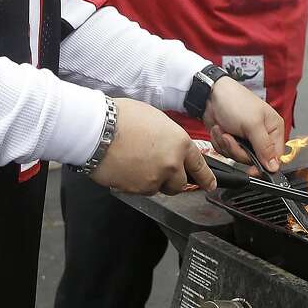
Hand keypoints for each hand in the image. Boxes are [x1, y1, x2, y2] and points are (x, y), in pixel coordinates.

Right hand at [90, 98, 214, 194]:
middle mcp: (171, 164)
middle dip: (172, 179)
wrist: (97, 129)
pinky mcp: (136, 190)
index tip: (209, 184)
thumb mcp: (156, 119)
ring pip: (158, 188)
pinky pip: (141, 191)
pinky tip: (126, 167)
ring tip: (137, 162)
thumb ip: (169, 137)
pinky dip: (136, 183)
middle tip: (158, 168)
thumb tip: (169, 146)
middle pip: (180, 184)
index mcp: (180, 143)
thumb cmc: (122, 117)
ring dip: (152, 180)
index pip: (199, 166)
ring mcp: (154, 179)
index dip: (205, 178)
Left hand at [203, 78, 283, 172]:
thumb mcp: (252, 124)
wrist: (210, 95)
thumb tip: (274, 166)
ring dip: (227, 145)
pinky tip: (219, 130)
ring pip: (238, 157)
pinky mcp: (232, 140)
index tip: (251, 168)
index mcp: (273, 129)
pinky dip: (220, 143)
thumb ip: (264, 147)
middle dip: (238, 150)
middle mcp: (261, 135)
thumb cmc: (234, 101)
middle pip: (254, 160)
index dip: (263, 165)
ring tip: (224, 130)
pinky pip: (226, 152)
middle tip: (231, 137)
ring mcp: (246, 138)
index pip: (275, 157)